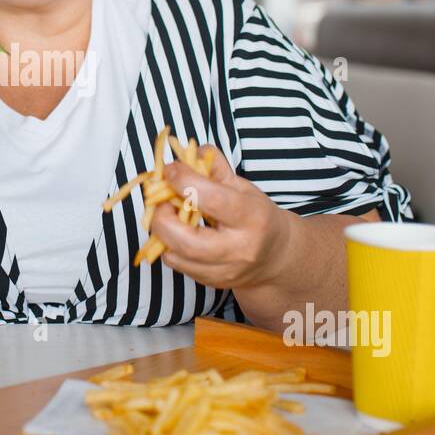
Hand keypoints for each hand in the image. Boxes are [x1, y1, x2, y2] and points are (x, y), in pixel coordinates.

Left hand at [148, 145, 294, 291]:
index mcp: (252, 218)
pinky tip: (176, 231)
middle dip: (162, 217)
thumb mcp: (243, 187)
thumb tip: (188, 151)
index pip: (213, 199)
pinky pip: (176, 265)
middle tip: (160, 199)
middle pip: (186, 240)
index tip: (171, 170)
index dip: (184, 181)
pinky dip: (168, 244)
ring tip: (167, 213)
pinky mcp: (210, 282)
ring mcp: (224, 271)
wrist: (275, 257)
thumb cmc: (256, 216)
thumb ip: (215, 167)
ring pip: (175, 256)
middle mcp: (239, 249)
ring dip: (161, 231)